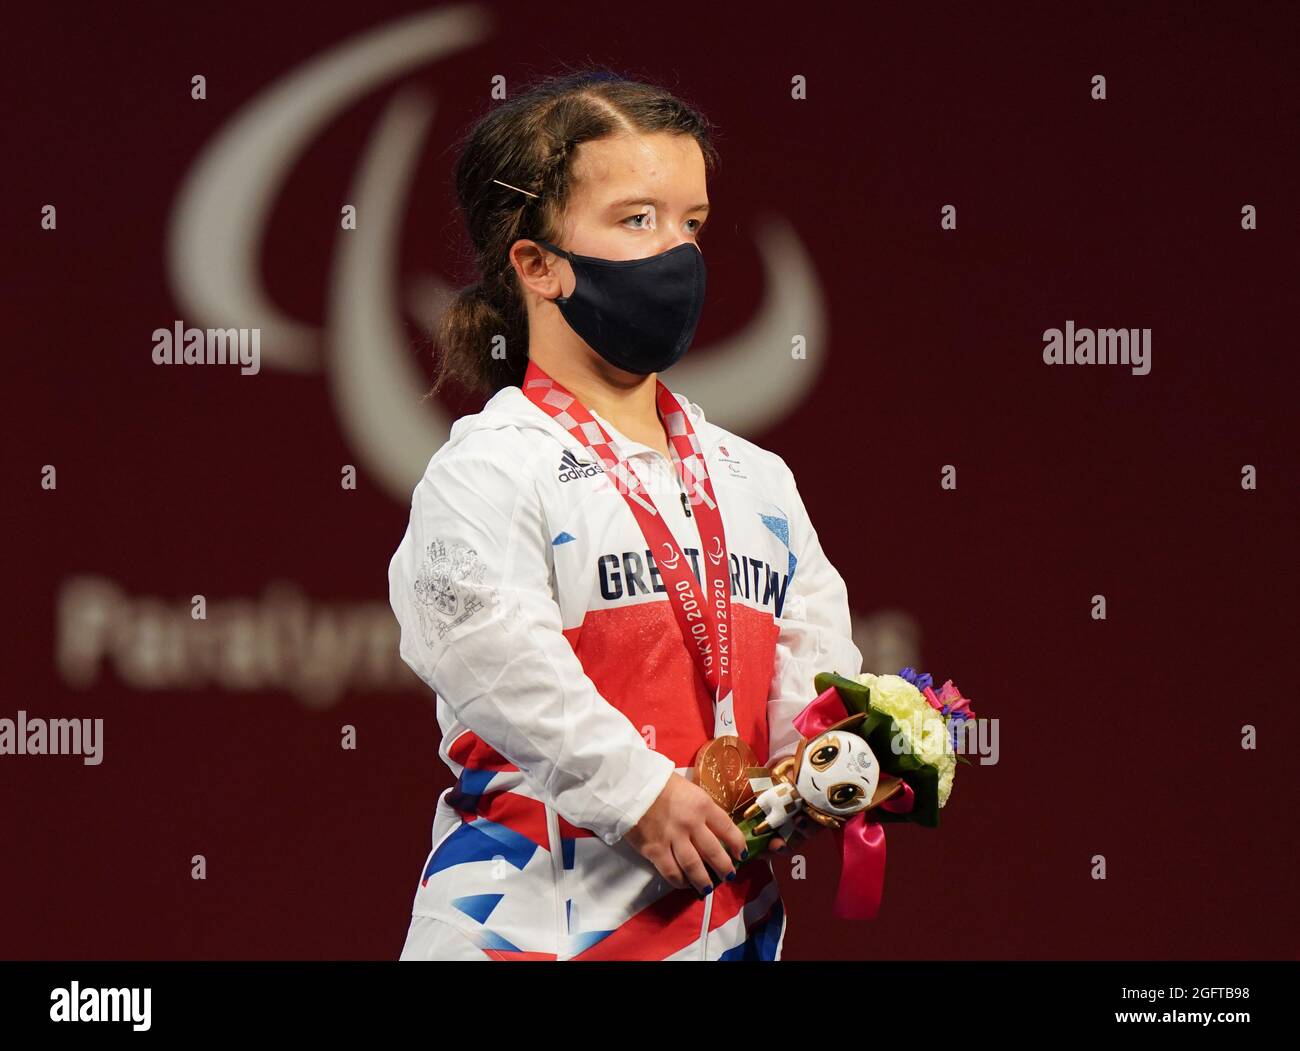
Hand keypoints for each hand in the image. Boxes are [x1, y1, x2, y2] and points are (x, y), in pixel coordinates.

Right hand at [624, 773, 747, 895]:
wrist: (630, 785)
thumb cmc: (661, 785)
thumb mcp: (690, 790)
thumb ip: (703, 809)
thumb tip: (715, 829)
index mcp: (703, 805)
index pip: (728, 828)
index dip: (738, 844)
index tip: (741, 854)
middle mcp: (691, 823)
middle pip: (714, 852)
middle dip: (725, 868)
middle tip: (729, 875)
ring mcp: (673, 838)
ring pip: (694, 867)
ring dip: (704, 881)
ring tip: (708, 888)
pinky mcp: (655, 849)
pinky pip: (671, 871)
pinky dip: (680, 881)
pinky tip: (684, 884)